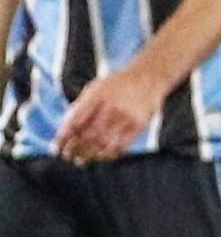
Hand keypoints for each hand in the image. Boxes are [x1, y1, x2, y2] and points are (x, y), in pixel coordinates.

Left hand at [54, 67, 169, 165]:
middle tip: (67, 156)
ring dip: (88, 154)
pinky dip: (108, 153)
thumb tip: (65, 131)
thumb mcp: (96, 88)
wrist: (149, 76)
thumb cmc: (117, 85)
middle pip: (88, 134)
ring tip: (80, 160)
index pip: (75, 121)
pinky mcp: (139, 124)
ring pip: (103, 142)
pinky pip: (120, 145)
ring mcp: (126, 115)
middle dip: (74, 148)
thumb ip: (81, 106)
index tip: (56, 148)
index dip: (63, 137)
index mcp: (97, 95)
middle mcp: (111, 105)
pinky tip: (100, 156)